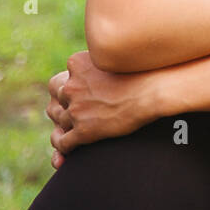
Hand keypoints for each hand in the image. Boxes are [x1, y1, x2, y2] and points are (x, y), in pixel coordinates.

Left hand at [45, 51, 155, 168]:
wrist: (151, 91)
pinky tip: (71, 151)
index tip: (74, 99)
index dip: (65, 92)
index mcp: (75, 64)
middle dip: (64, 109)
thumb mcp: (111, 58)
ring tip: (72, 134)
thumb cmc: (140, 72)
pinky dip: (64, 148)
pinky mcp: (84, 131)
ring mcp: (76, 109)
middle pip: (57, 101)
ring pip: (60, 122)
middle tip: (74, 115)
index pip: (58, 81)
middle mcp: (71, 86)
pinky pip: (63, 143)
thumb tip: (98, 65)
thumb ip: (98, 62)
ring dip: (64, 129)